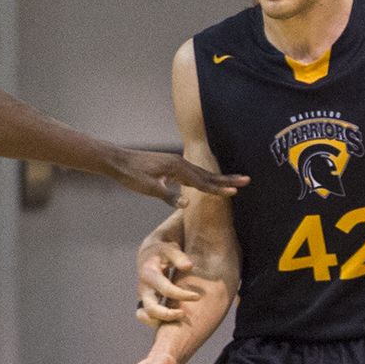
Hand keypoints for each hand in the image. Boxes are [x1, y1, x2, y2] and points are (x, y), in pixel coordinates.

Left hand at [106, 148, 246, 205]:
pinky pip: (193, 174)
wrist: (117, 161)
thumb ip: (167, 195)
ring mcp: (176, 163)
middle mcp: (180, 163)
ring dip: (218, 178)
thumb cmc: (131, 174)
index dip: (218, 189)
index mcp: (177, 168)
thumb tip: (186, 202)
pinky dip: (205, 178)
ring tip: (234, 180)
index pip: (202, 182)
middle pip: (208, 174)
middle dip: (227, 179)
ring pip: (202, 173)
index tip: (235, 192)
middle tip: (247, 180)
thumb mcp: (148, 187)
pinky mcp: (171, 166)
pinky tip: (208, 181)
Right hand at [136, 240, 200, 325]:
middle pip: (151, 308)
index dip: (182, 295)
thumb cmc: (163, 251)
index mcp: (149, 273)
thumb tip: (188, 266)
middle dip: (168, 314)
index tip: (198, 297)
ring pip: (144, 315)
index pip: (166, 289)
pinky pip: (144, 316)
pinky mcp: (144, 301)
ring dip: (160, 320)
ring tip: (178, 318)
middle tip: (184, 313)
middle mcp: (144, 287)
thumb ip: (178, 257)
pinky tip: (172, 319)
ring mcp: (142, 296)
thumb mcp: (170, 249)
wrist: (149, 254)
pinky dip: (154, 321)